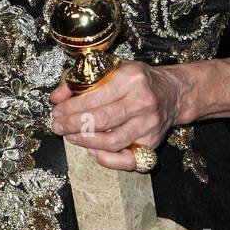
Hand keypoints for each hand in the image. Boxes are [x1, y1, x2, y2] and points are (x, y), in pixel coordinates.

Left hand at [49, 62, 183, 170]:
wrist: (173, 93)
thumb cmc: (137, 81)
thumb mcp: (111, 69)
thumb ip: (80, 79)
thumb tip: (56, 97)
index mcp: (130, 78)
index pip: (94, 97)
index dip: (70, 107)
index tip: (56, 111)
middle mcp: (142, 102)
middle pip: (100, 120)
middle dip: (72, 125)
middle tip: (57, 126)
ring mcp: (149, 124)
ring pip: (110, 141)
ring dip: (84, 142)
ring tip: (70, 136)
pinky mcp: (152, 143)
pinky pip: (126, 160)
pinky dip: (106, 159)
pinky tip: (92, 150)